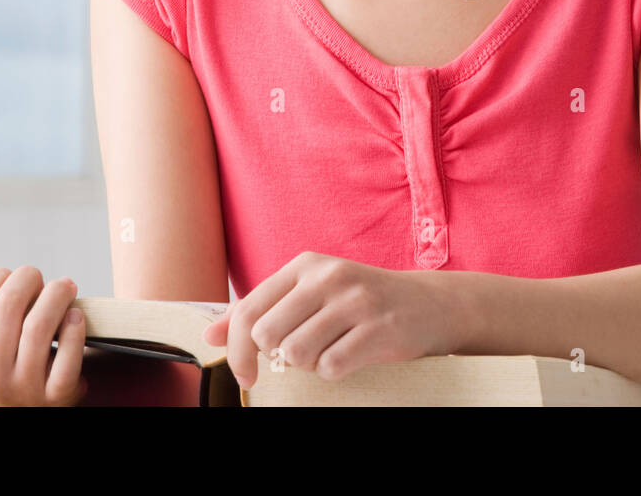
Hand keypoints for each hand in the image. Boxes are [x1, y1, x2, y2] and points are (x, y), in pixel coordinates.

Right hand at [0, 265, 87, 405]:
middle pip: (9, 307)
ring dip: (56, 295)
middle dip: (26, 278)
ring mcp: (22, 389)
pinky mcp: (56, 393)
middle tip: (34, 276)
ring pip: (38, 328)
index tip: (3, 275)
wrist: (24, 405)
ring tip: (62, 287)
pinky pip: (67, 356)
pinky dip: (74, 329)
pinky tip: (73, 315)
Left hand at [202, 252, 459, 388]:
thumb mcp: (312, 294)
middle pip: (268, 336)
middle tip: (303, 355)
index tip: (245, 374)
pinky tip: (350, 357)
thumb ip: (264, 309)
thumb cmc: (361, 301)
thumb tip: (211, 332)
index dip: (237, 349)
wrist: (429, 304)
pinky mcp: (378, 328)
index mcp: (306, 265)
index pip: (249, 310)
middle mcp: (328, 277)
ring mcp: (355, 301)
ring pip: (298, 354)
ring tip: (328, 352)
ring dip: (308, 365)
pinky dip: (334, 372)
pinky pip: (331, 367)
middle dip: (279, 359)